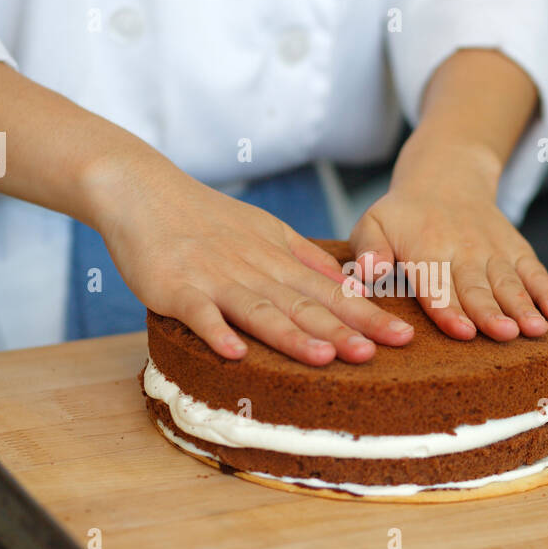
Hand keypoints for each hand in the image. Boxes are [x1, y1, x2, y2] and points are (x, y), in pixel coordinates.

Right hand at [86, 151, 413, 362]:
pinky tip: (235, 353)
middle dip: (343, 329)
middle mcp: (254, 271)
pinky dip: (216, 331)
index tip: (404, 336)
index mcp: (278, 261)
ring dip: (292, 335)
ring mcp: (215, 280)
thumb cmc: (205, 218)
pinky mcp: (176, 287)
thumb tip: (350, 283)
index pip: (331, 292)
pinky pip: (198, 312)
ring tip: (325, 358)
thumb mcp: (265, 231)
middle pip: (304, 304)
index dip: (367, 315)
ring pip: (260, 310)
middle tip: (380, 352)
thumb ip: (305, 258)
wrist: (143, 190)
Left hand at [349, 143, 547, 341]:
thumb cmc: (403, 216)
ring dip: (524, 306)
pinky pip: (534, 270)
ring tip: (536, 329)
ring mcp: (493, 250)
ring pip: (509, 281)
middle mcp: (462, 249)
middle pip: (477, 287)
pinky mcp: (516, 249)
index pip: (437, 284)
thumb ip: (367, 250)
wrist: (447, 178)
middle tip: (505, 334)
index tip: (463, 331)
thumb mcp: (373, 223)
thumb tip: (366, 273)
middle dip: (492, 312)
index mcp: (425, 249)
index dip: (449, 310)